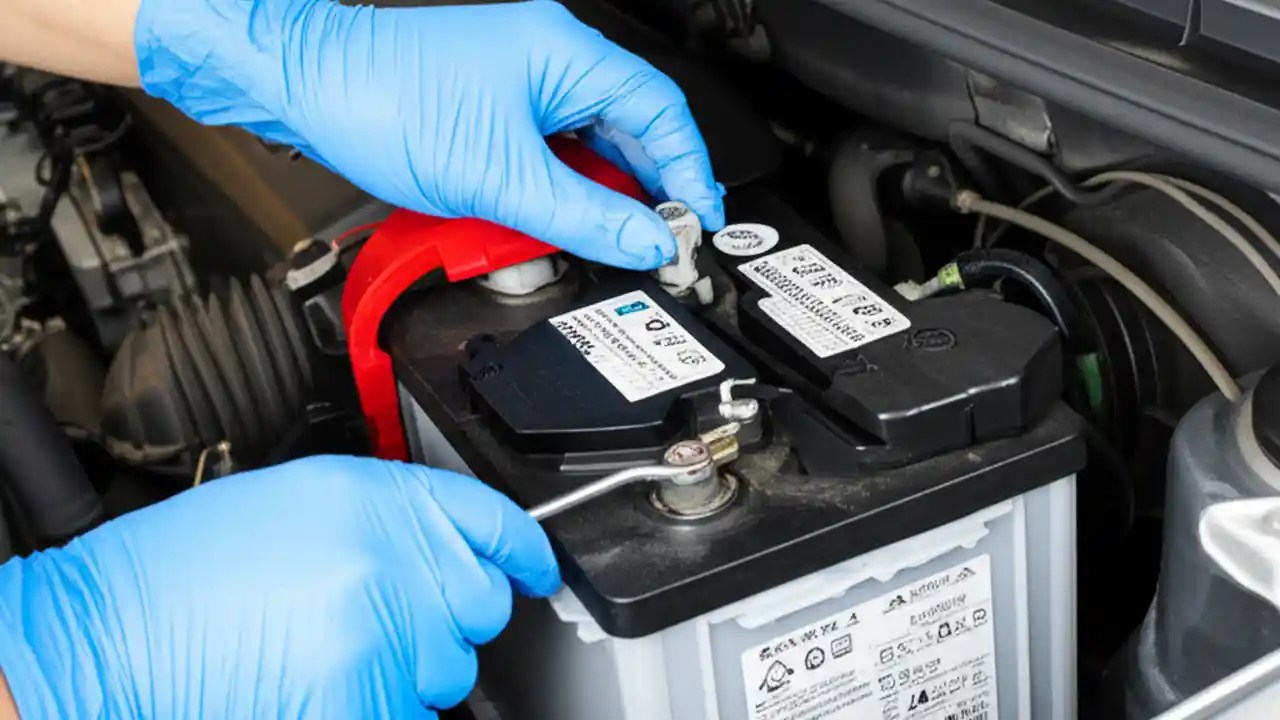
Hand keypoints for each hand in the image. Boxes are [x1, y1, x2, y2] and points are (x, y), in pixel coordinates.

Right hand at [0, 456, 559, 718]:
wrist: (106, 639)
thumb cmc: (185, 575)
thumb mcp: (298, 506)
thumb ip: (385, 521)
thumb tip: (445, 551)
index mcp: (371, 496)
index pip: (488, 518)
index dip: (523, 549)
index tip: (535, 568)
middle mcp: (386, 554)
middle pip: (478, 605)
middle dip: (442, 621)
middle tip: (380, 624)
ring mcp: (380, 628)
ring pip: (447, 672)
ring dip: (406, 675)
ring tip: (325, 655)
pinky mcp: (363, 697)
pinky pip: (411, 714)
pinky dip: (379, 708)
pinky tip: (322, 689)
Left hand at [133, 0, 724, 269]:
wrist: (303, 87)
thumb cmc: (380, 99)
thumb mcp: (501, 178)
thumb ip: (584, 215)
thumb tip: (646, 239)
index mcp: (565, 53)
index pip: (661, 111)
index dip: (688, 171)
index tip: (697, 220)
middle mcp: (548, 56)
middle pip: (629, 128)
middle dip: (646, 188)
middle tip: (658, 238)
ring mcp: (519, 77)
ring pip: (587, 143)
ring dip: (598, 192)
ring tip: (604, 236)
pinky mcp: (490, 103)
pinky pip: (548, 149)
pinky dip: (558, 188)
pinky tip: (553, 218)